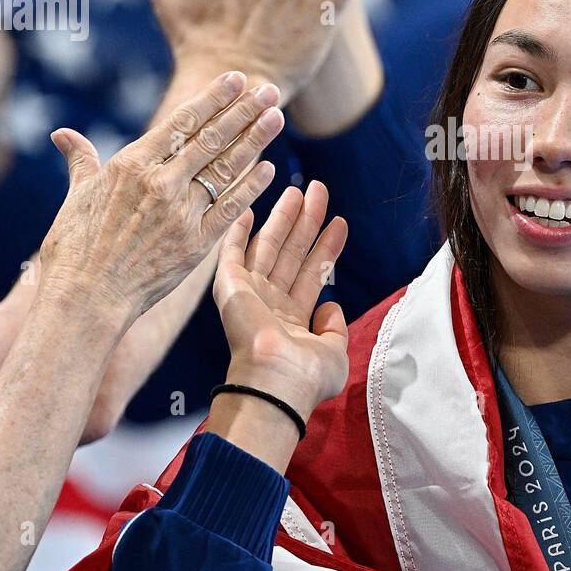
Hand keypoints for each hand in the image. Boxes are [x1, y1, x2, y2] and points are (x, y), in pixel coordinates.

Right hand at [39, 71, 284, 318]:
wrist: (85, 299)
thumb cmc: (74, 250)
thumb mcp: (76, 197)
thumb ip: (80, 161)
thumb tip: (62, 134)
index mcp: (131, 165)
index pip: (182, 122)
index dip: (213, 98)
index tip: (236, 79)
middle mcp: (161, 182)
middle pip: (212, 139)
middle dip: (243, 111)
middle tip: (269, 90)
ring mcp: (181, 212)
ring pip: (227, 168)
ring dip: (255, 141)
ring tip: (276, 118)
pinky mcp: (197, 243)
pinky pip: (231, 208)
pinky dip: (251, 188)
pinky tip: (269, 169)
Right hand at [212, 180, 349, 417]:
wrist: (276, 382)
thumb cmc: (305, 377)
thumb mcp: (335, 354)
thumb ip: (335, 329)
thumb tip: (332, 308)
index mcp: (292, 320)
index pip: (313, 273)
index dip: (326, 247)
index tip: (340, 222)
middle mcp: (269, 304)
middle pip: (292, 252)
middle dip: (307, 221)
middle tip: (318, 190)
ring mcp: (250, 294)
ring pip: (270, 245)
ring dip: (284, 217)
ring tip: (299, 188)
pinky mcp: (231, 286)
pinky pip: (232, 252)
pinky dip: (237, 231)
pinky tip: (247, 208)